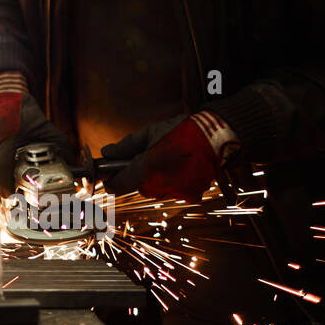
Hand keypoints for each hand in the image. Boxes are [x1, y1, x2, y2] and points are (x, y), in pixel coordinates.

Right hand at [0, 72, 72, 196]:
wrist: (2, 91)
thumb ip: (61, 148)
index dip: (7, 188)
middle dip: (4, 184)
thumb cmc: (21, 109)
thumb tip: (73, 167)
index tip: (14, 195)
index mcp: (0, 142)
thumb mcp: (45, 128)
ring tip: (11, 178)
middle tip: (17, 190)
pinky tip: (3, 164)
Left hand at [103, 111, 236, 201]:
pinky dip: (172, 180)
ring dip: (156, 178)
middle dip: (137, 175)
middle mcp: (160, 183)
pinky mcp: (190, 194)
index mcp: (147, 167)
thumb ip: (126, 145)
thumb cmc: (182, 130)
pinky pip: (173, 190)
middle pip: (139, 186)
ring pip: (156, 189)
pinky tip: (178, 165)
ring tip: (165, 158)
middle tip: (143, 159)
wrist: (217, 137)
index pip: (121, 183)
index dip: (112, 183)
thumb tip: (107, 152)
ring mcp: (176, 191)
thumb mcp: (150, 132)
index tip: (107, 183)